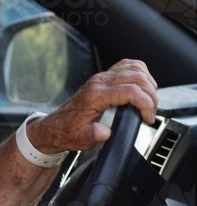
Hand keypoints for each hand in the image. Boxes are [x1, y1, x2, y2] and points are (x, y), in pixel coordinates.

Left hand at [26, 59, 157, 153]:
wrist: (55, 127)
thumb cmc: (67, 132)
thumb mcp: (80, 139)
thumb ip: (93, 135)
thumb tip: (105, 132)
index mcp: (94, 96)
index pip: (130, 91)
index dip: (146, 104)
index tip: (148, 118)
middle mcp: (98, 82)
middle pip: (137, 77)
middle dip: (151, 95)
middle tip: (151, 112)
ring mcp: (101, 78)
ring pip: (135, 68)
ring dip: (149, 83)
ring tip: (150, 102)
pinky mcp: (104, 78)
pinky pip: (127, 66)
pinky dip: (141, 73)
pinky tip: (144, 86)